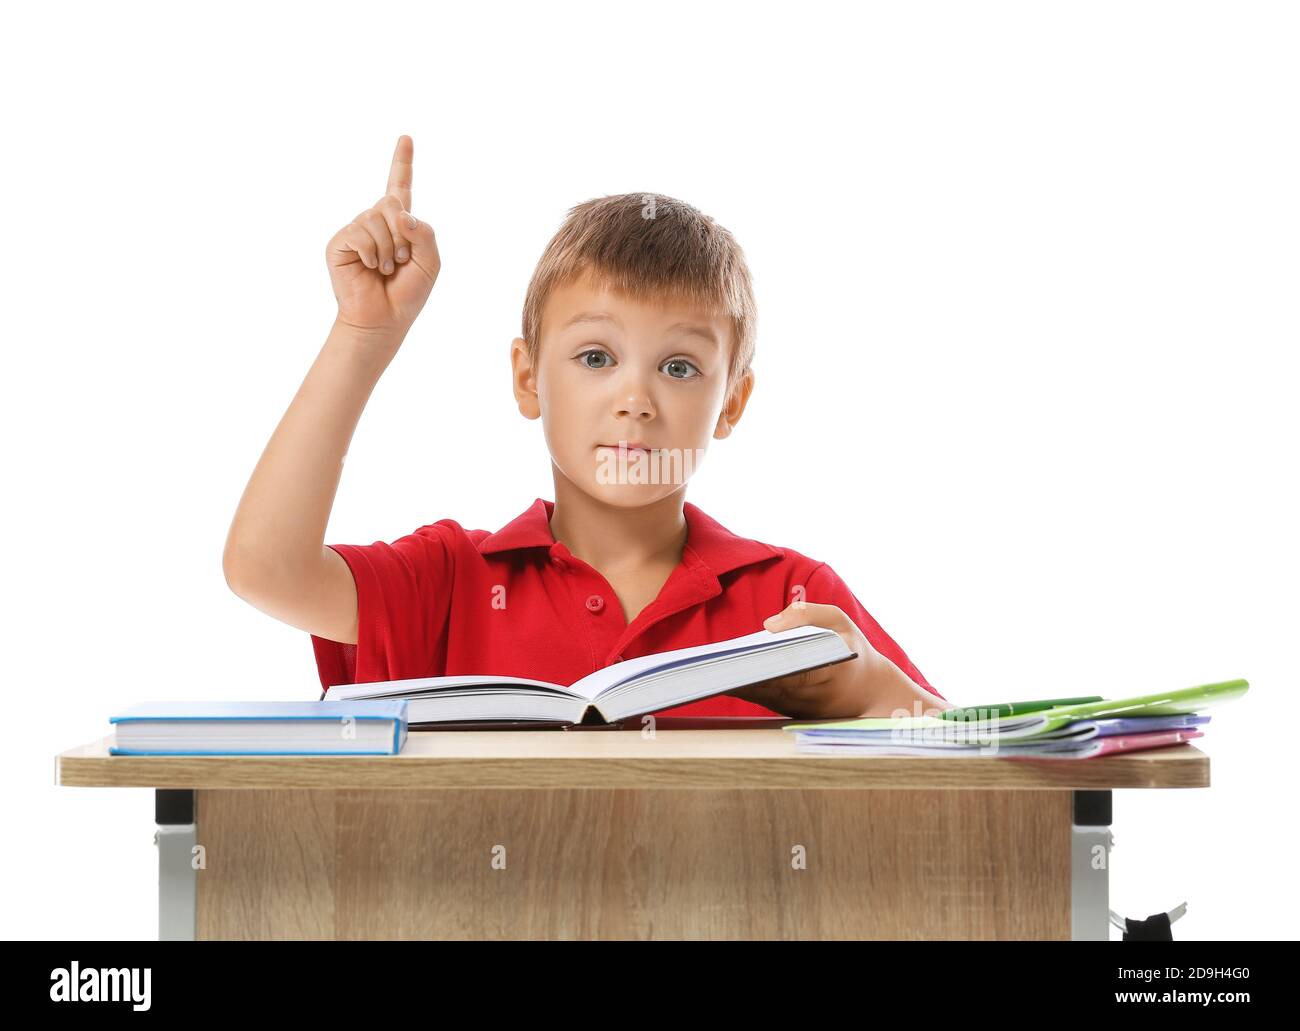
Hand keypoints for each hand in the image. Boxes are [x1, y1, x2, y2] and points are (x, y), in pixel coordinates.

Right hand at [325, 134, 440, 336]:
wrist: (383, 319)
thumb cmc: (407, 294)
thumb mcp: (430, 262)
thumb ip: (425, 232)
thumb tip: (399, 212)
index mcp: (399, 224)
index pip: (400, 187)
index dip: (402, 162)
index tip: (406, 138)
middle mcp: (375, 221)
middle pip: (392, 202)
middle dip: (403, 234)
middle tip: (401, 262)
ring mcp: (356, 230)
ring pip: (376, 218)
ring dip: (389, 249)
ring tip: (386, 269)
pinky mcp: (339, 242)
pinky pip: (359, 233)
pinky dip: (371, 253)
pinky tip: (370, 268)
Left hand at [728, 601, 890, 718]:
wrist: (869, 693)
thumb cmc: (852, 650)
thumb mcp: (841, 622)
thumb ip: (809, 614)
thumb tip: (769, 625)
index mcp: (829, 672)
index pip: (792, 672)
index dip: (765, 668)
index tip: (741, 660)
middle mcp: (811, 696)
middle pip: (770, 685)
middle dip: (742, 676)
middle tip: (715, 665)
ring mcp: (798, 708)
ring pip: (761, 695)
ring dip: (736, 684)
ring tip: (710, 669)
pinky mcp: (787, 712)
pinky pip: (761, 699)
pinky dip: (740, 688)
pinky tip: (719, 676)